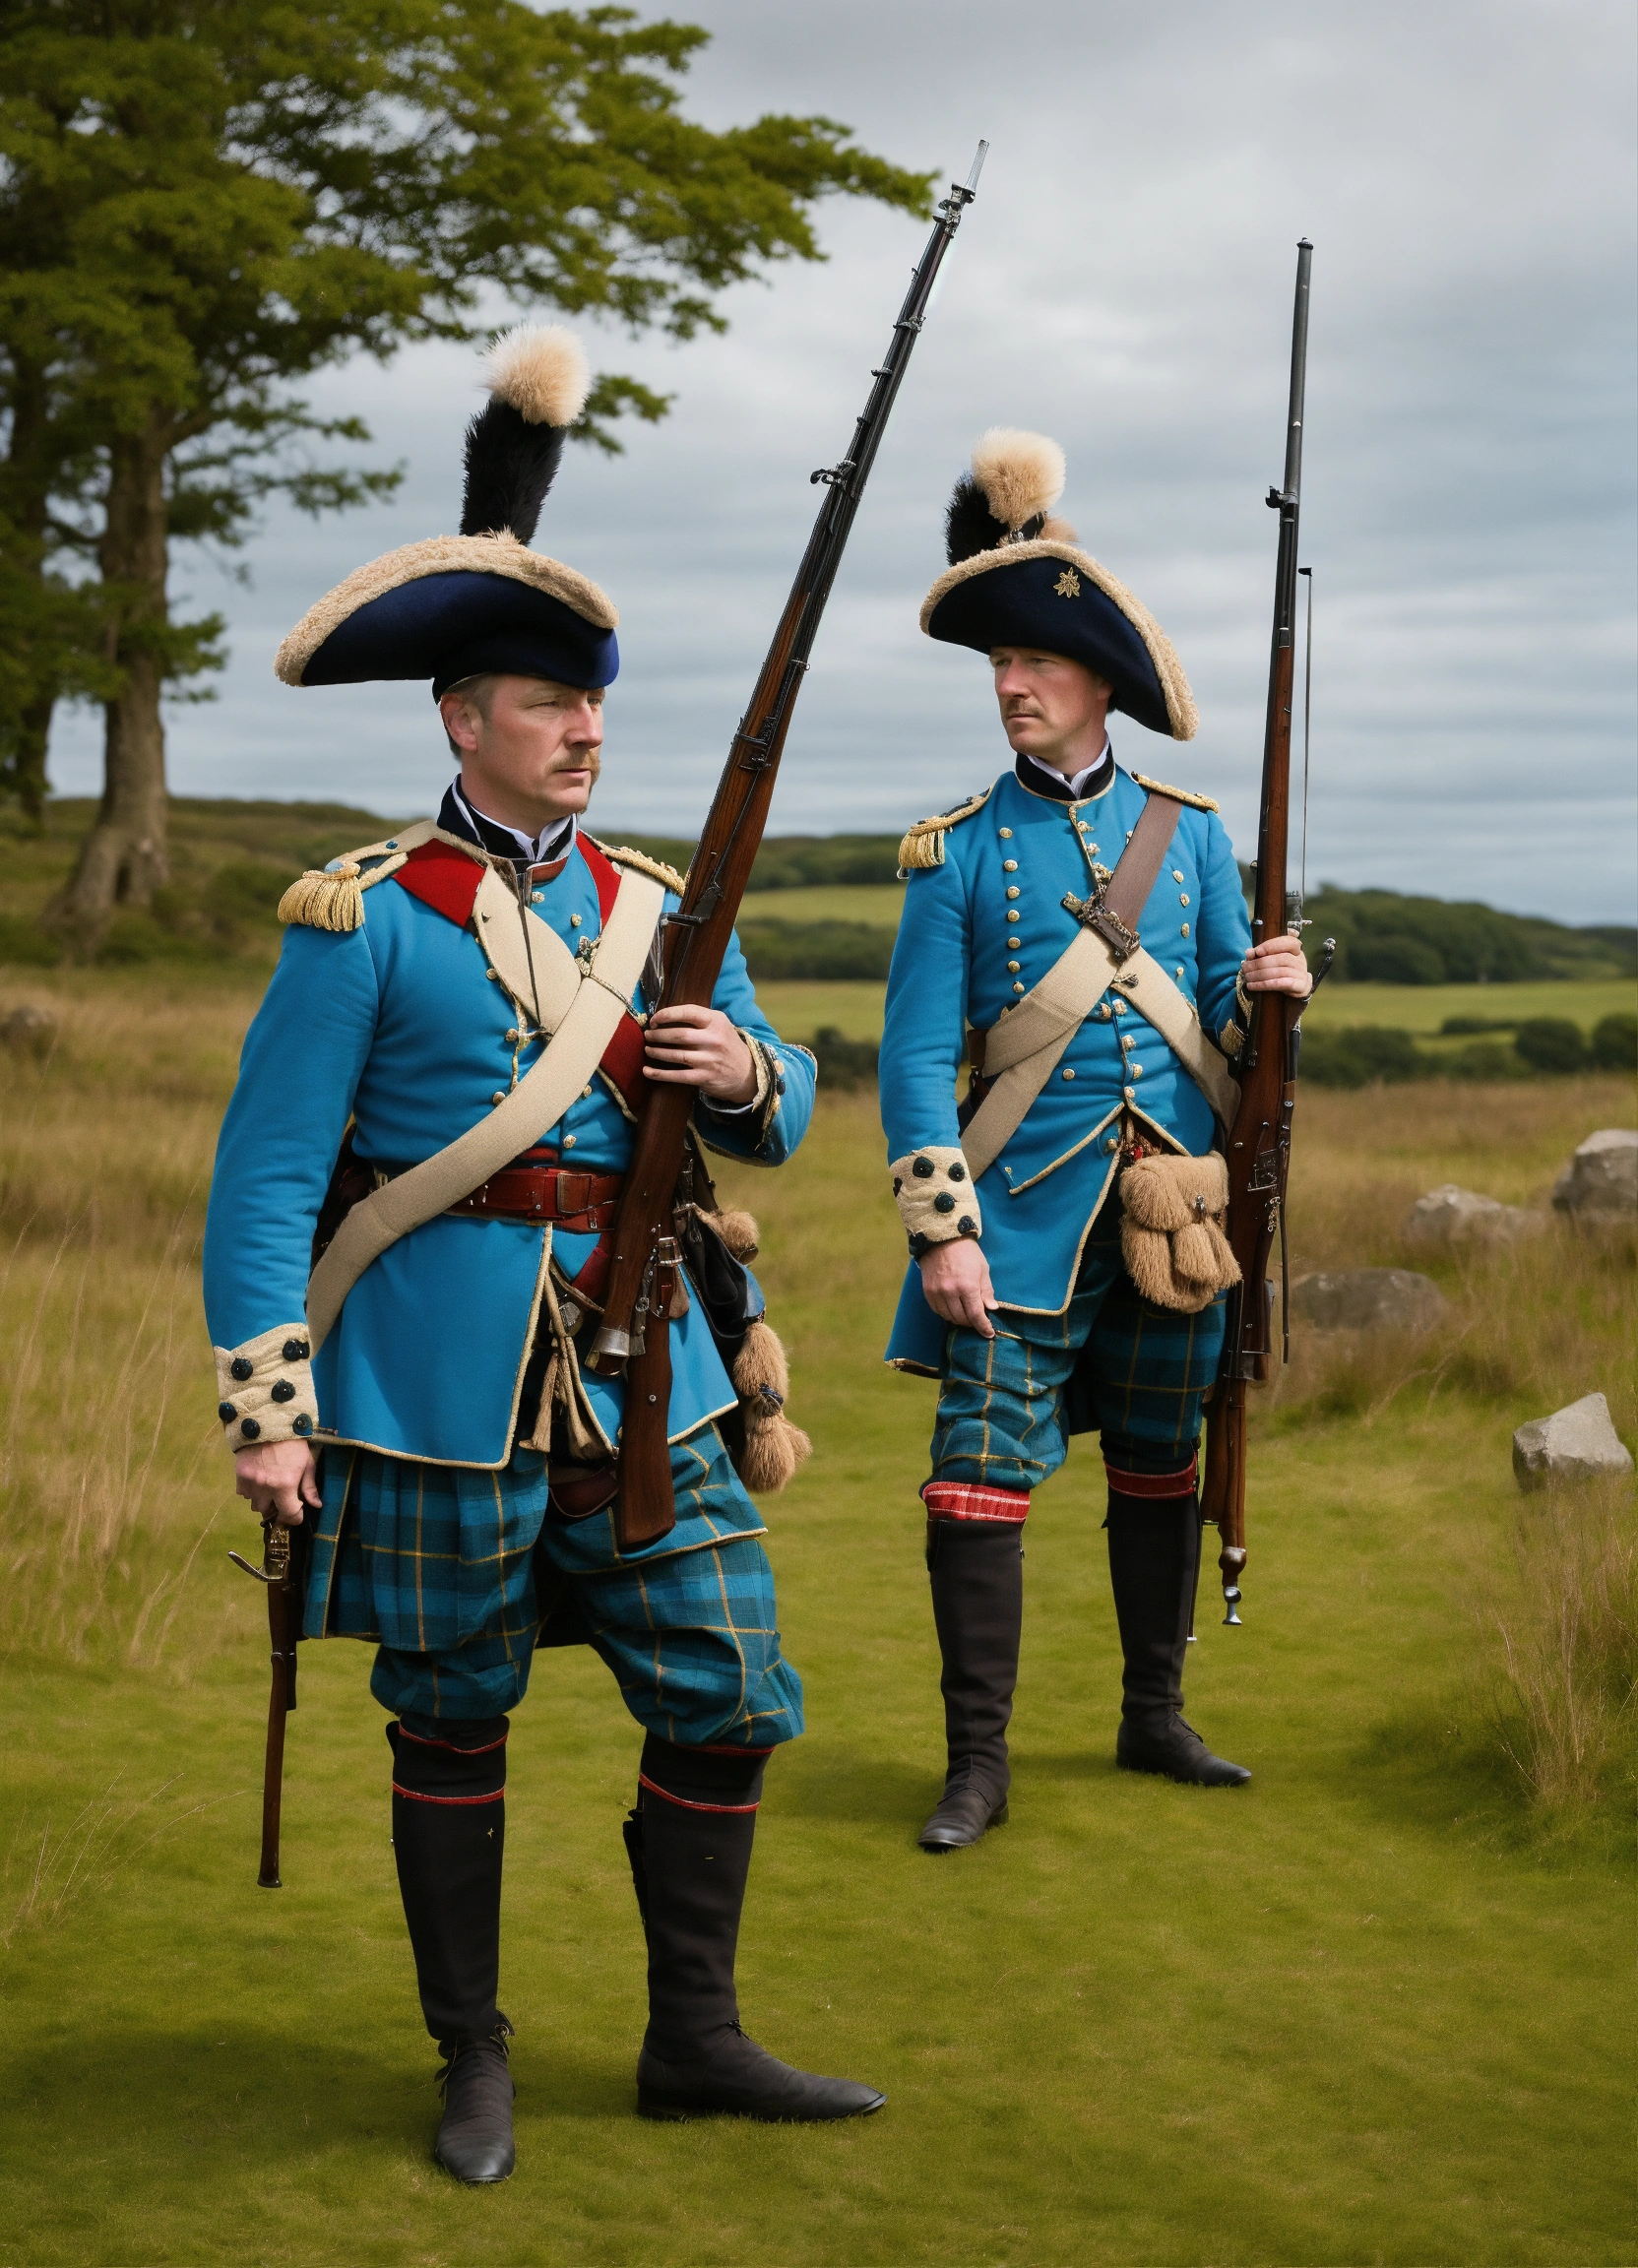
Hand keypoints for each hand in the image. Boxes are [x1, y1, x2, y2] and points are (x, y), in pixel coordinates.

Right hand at [235, 1438, 320, 1527]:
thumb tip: (316, 1505)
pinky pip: (243, 1493)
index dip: (295, 1517)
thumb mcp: (307, 1463)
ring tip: (270, 1490)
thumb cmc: (293, 1443)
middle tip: (283, 1499)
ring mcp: (250, 1482)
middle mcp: (265, 1487)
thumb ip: (309, 1487)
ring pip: (254, 1504)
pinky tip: (258, 1481)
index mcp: (285, 1485)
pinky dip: (251, 1491)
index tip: (298, 1512)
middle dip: (277, 1509)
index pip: (289, 1514)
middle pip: (268, 1512)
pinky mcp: (239, 1475)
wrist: (268, 1422)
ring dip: (263, 1501)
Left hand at [643, 1005, 757, 1103]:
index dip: (667, 1014)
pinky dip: (659, 1074)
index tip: (654, 1020)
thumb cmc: (727, 1045)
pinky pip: (677, 1075)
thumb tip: (665, 1017)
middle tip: (648, 1035)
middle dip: (658, 1035)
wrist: (747, 1073)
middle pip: (679, 1035)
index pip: (688, 1012)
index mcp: (716, 1022)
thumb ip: (700, 1019)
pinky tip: (647, 1070)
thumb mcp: (720, 1025)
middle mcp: (714, 1040)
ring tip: (648, 1049)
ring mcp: (709, 1060)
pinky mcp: (704, 1077)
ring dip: (657, 1052)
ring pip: (676, 1055)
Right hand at [918, 1236, 997, 1338]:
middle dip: (972, 1323)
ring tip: (966, 1315)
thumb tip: (992, 1309)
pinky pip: (937, 1311)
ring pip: (949, 1317)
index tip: (989, 1333)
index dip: (983, 1327)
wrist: (942, 1239)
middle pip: (962, 1319)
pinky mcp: (927, 1292)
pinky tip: (953, 1309)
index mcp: (967, 1286)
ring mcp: (937, 1293)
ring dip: (959, 1319)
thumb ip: (987, 1291)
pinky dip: (946, 1313)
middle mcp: (950, 1292)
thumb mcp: (983, 1269)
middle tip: (978, 1320)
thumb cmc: (967, 1253)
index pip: (976, 1315)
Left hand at [1241, 933, 1312, 997]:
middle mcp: (1300, 960)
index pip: (1288, 942)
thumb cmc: (1281, 970)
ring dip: (1259, 975)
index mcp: (1295, 949)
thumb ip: (1260, 954)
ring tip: (1247, 977)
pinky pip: (1282, 984)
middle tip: (1245, 968)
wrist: (1297, 987)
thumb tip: (1249, 952)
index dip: (1272, 945)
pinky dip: (1265, 985)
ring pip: (1279, 972)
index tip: (1257, 951)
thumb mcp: (1272, 959)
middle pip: (1280, 959)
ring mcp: (1301, 973)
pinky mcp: (1300, 986)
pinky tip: (1253, 986)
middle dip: (1259, 963)